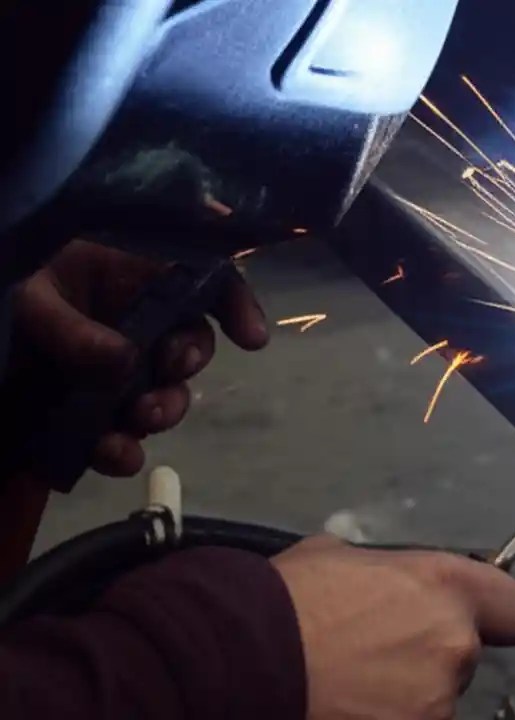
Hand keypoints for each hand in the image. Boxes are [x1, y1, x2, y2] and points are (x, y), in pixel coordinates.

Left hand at [6, 239, 268, 476]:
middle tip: (171, 367)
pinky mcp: (92, 418)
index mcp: (125, 279)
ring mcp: (115, 375)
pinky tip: (114, 453)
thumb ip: (73, 329)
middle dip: (189, 361)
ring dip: (164, 409)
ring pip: (165, 396)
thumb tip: (125, 362)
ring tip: (141, 418)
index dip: (235, 306)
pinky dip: (124, 452)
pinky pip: (124, 440)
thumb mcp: (29, 299)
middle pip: (190, 343)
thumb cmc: (5, 299)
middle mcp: (133, 326)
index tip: (250, 339)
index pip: (200, 282)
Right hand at [271, 536, 514, 719]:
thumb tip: (380, 582)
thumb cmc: (284, 599)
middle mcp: (453, 646)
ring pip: (431, 700)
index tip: (466, 621)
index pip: (513, 610)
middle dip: (425, 657)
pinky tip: (338, 706)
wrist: (237, 660)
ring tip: (343, 686)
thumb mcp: (337, 558)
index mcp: (445, 588)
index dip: (492, 615)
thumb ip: (382, 573)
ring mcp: (433, 704)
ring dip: (401, 695)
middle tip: (368, 655)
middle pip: (461, 657)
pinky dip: (380, 717)